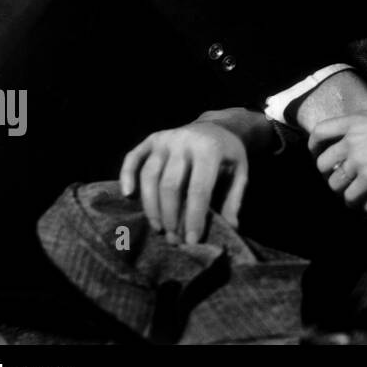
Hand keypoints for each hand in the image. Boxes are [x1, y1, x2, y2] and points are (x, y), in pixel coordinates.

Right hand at [119, 122, 248, 244]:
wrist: (217, 126)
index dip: (194, 217)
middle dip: (170, 216)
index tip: (192, 240)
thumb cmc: (227, 154)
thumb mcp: (240, 172)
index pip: (198, 189)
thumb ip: (234, 199)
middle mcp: (184, 141)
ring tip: (159, 227)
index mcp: (209, 149)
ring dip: (151, 206)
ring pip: (149, 176)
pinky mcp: (151, 139)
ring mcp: (165, 139)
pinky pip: (133, 157)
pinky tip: (128, 195)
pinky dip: (127, 175)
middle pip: (170, 185)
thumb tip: (230, 227)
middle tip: (174, 239)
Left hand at [308, 86, 366, 207]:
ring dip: (339, 189)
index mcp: (358, 120)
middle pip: (323, 160)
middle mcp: (353, 140)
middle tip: (335, 176)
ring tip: (347, 193)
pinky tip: (357, 204)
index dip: (314, 143)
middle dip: (326, 171)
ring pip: (334, 182)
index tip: (316, 151)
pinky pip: (350, 196)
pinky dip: (352, 202)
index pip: (321, 130)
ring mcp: (359, 160)